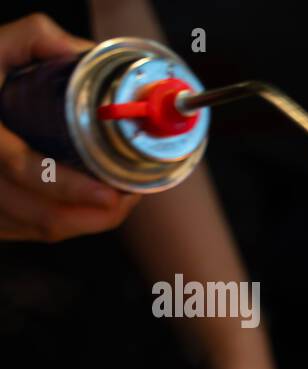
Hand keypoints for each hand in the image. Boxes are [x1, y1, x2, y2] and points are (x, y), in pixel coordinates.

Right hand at [0, 14, 139, 240]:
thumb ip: (35, 39)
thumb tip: (82, 53)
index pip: (20, 168)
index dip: (68, 187)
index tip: (111, 193)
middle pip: (43, 216)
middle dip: (97, 213)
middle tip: (129, 194)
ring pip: (43, 229)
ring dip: (88, 221)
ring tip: (118, 198)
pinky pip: (33, 233)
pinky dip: (68, 224)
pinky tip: (90, 207)